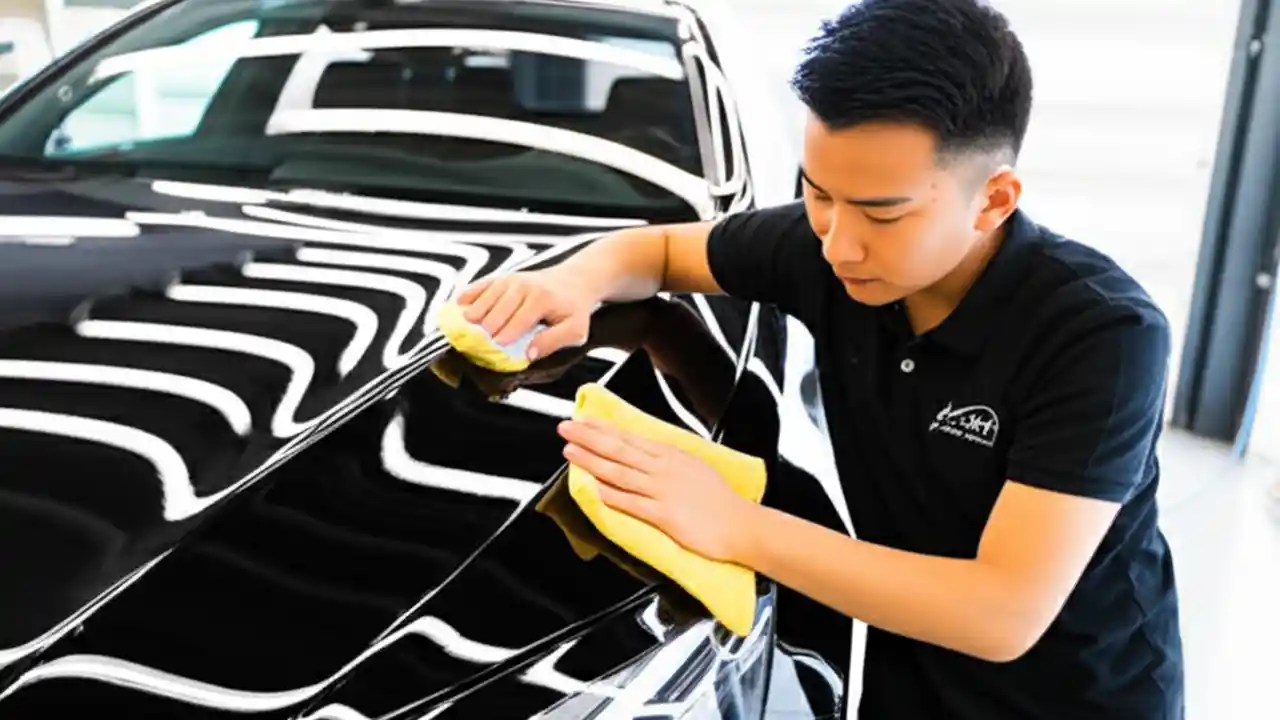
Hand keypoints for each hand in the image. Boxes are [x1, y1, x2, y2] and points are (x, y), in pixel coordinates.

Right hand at [457, 268, 597, 361]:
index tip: (495, 346)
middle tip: (474, 340)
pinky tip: (458, 303)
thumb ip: (553, 342)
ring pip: (487, 296)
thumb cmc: (573, 310)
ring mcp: (512, 280)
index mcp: (542, 299)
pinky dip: (470, 293)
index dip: (506, 334)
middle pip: (499, 308)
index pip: (519, 320)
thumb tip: (529, 354)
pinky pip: (483, 284)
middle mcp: (524, 287)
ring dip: (475, 311)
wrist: (574, 281)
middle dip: (487, 325)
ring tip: (462, 324)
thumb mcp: (575, 330)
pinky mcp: (503, 278)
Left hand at [557, 418, 755, 562]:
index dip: (603, 428)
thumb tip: (646, 454)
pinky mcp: (663, 515)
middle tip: (565, 427)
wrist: (741, 524)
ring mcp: (662, 491)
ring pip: (619, 472)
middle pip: (619, 449)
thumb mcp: (694, 467)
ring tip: (570, 452)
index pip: (630, 437)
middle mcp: (664, 469)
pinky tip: (593, 488)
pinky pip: (631, 503)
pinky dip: (610, 494)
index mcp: (671, 455)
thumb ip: (668, 461)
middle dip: (589, 437)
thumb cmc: (720, 500)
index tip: (583, 420)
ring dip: (592, 461)